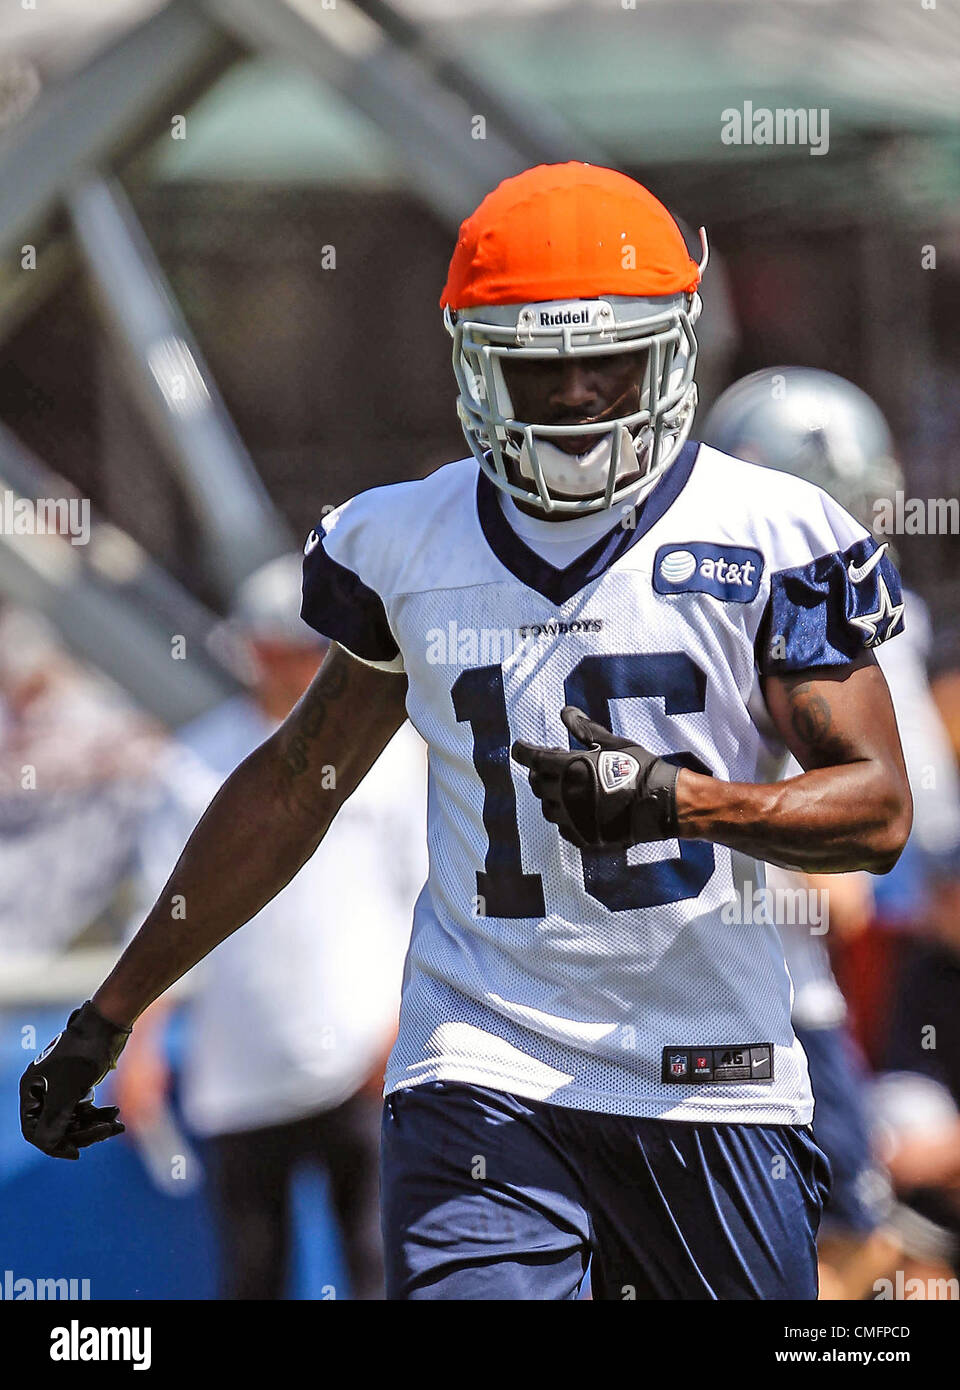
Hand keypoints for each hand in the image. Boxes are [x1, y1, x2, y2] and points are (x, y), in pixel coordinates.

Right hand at [20, 1001, 130, 1159]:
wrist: (108, 1024)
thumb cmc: (85, 1053)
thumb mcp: (68, 1090)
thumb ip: (55, 1120)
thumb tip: (48, 1146)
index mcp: (31, 1090)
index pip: (34, 1130)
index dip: (53, 1145)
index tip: (76, 1153)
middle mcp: (43, 1091)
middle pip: (57, 1127)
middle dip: (83, 1133)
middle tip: (107, 1131)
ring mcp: (61, 1089)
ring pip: (74, 1121)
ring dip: (95, 1126)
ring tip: (117, 1124)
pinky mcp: (78, 1087)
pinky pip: (85, 1111)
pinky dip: (100, 1115)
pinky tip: (115, 1114)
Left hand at [512, 705, 678, 849]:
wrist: (660, 802)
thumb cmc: (638, 767)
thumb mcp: (612, 743)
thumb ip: (585, 729)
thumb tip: (565, 711)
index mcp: (569, 769)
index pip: (533, 759)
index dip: (523, 752)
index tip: (518, 746)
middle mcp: (565, 795)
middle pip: (537, 785)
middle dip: (538, 773)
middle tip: (547, 766)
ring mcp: (574, 819)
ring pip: (548, 809)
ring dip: (550, 797)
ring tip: (561, 788)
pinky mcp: (585, 836)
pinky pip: (564, 828)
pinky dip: (565, 817)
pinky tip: (575, 809)